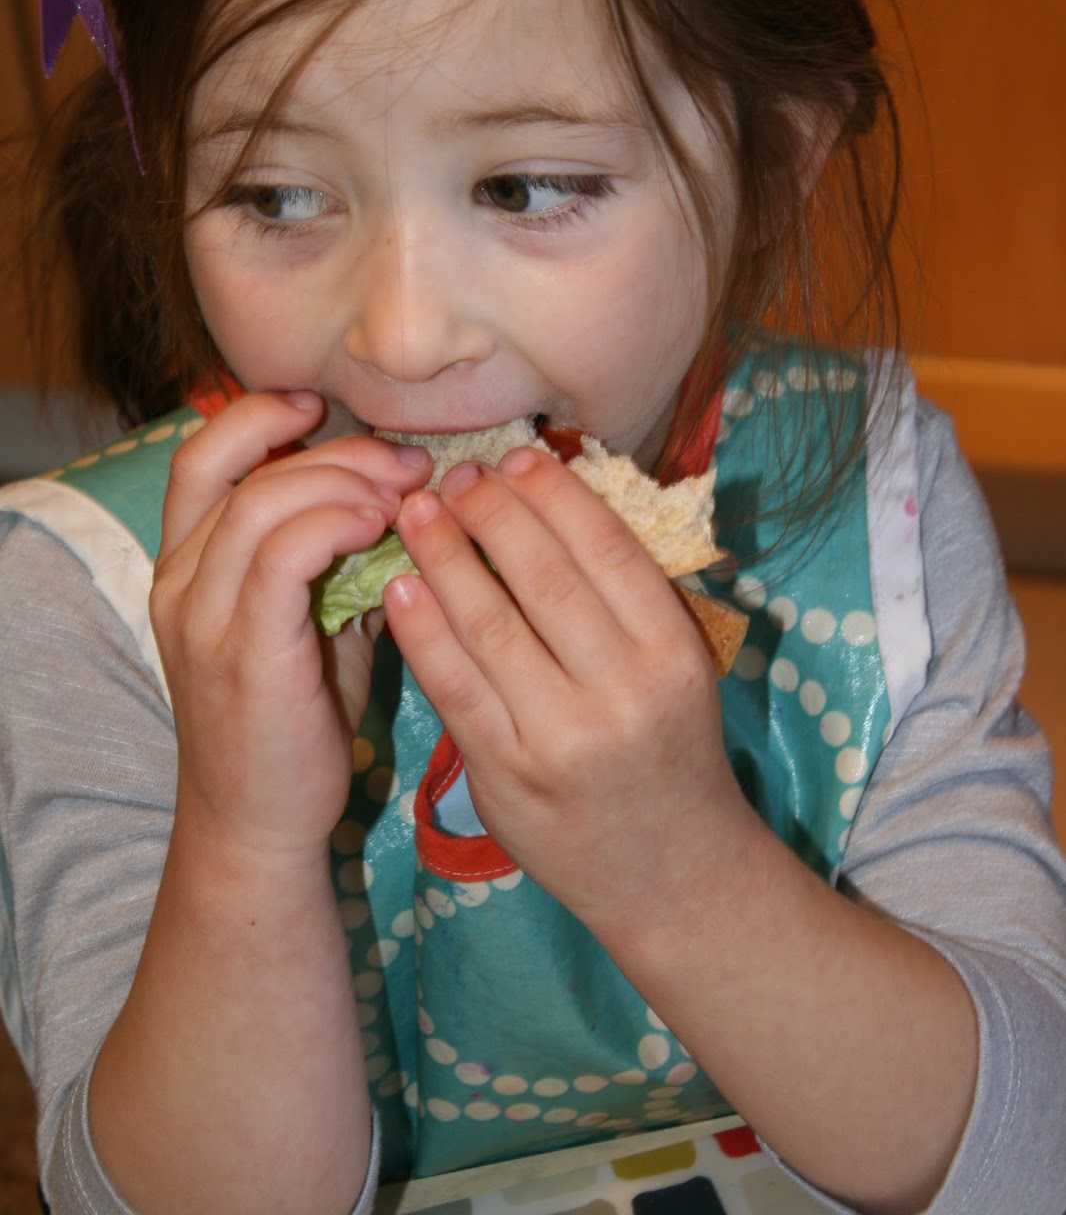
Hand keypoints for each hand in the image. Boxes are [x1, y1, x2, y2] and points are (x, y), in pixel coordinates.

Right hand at [150, 391, 431, 857]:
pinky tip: (382, 525)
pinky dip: (333, 524)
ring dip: (343, 482)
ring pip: (262, 503)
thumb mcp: (309, 621)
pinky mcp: (242, 652)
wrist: (259, 822)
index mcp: (186, 565)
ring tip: (405, 491)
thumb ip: (334, 559)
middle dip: (336, 450)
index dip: (259, 416)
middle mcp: (180, 581)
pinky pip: (280, 557)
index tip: (325, 407)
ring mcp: (203, 617)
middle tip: (407, 460)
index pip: (201, 456)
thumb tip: (402, 498)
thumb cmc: (294, 719)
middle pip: (245, 470)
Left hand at [384, 446, 745, 935]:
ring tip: (417, 512)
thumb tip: (545, 502)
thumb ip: (622, 599)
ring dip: (445, 558)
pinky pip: (455, 686)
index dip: (553, 494)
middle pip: (545, 576)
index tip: (515, 458)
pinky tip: (401, 586)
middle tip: (454, 474)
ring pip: (490, 625)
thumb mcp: (674, 667)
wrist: (672, 872)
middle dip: (491, 513)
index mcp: (673, 651)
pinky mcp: (508, 775)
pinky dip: (423, 631)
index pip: (607, 548)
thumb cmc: (669, 751)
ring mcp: (561, 737)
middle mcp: (623, 691)